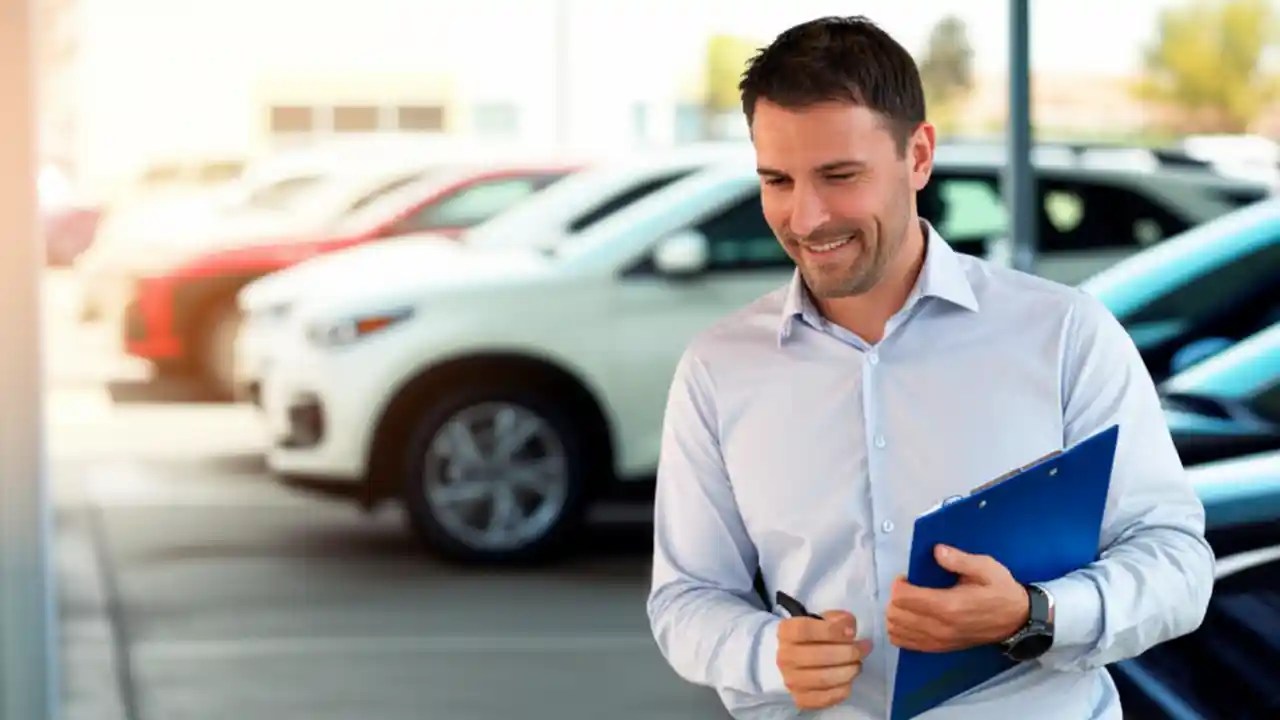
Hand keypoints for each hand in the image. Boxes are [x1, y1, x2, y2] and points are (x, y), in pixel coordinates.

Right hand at [776, 610, 874, 710]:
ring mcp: (791, 681)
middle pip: (819, 656)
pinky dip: (842, 689)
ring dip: (848, 671)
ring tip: (858, 664)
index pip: (805, 630)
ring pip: (824, 679)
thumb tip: (849, 627)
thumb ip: (836, 619)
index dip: (831, 630)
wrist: (794, 660)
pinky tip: (849, 680)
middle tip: (864, 648)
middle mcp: (785, 657)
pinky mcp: (801, 699)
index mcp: (787, 632)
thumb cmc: (812, 637)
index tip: (852, 632)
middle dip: (848, 652)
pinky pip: (826, 698)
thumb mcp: (822, 620)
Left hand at [886, 544, 1028, 652]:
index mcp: (949, 606)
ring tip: (909, 603)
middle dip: (895, 598)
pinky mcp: (939, 648)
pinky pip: (906, 643)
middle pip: (895, 615)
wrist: (1017, 620)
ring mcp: (939, 641)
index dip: (899, 584)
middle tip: (907, 588)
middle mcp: (940, 627)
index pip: (904, 598)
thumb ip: (959, 559)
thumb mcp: (986, 568)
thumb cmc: (1000, 590)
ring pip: (896, 631)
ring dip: (896, 614)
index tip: (907, 577)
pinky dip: (901, 630)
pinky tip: (910, 618)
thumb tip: (937, 551)